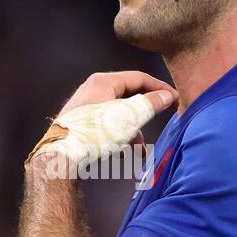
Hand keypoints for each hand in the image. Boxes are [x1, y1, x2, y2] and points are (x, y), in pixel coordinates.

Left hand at [26, 72, 177, 168]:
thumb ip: (150, 104)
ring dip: (133, 132)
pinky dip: (119, 139)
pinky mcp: (81, 126)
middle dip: (146, 114)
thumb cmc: (92, 135)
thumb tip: (165, 96)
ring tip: (139, 150)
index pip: (139, 78)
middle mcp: (93, 92)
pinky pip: (107, 128)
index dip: (160, 87)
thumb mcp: (129, 117)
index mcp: (103, 82)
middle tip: (162, 119)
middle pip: (129, 98)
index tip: (174, 98)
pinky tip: (123, 154)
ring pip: (119, 116)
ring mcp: (86, 109)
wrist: (62, 158)